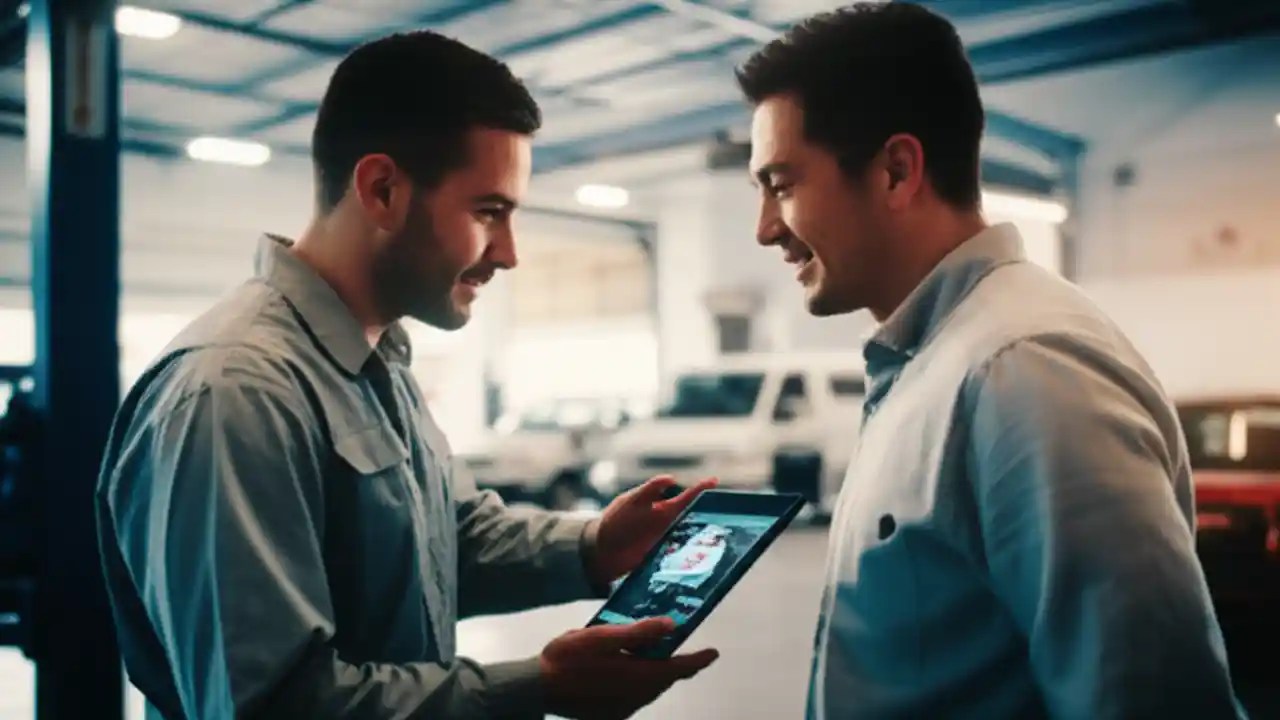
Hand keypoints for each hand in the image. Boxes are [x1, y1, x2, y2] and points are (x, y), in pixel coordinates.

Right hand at [540, 617, 718, 719]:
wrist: (537, 687)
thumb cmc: (569, 657)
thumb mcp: (602, 635)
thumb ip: (638, 632)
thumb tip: (672, 625)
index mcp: (638, 677)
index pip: (679, 669)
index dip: (698, 660)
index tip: (713, 652)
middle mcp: (636, 698)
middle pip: (665, 680)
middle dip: (676, 665)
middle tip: (679, 648)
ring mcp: (623, 709)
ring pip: (649, 690)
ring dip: (655, 673)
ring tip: (651, 654)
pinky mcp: (610, 715)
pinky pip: (633, 698)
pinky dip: (638, 683)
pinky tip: (625, 671)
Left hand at [589, 475, 718, 583]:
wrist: (598, 551)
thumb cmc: (613, 522)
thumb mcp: (630, 502)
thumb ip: (649, 490)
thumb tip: (670, 478)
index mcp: (661, 507)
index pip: (685, 497)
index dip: (700, 490)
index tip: (715, 482)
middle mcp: (666, 523)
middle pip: (692, 517)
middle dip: (707, 516)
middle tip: (725, 516)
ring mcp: (665, 540)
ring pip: (690, 536)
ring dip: (702, 537)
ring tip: (718, 536)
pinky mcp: (661, 557)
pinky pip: (681, 554)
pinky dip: (691, 555)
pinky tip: (701, 557)